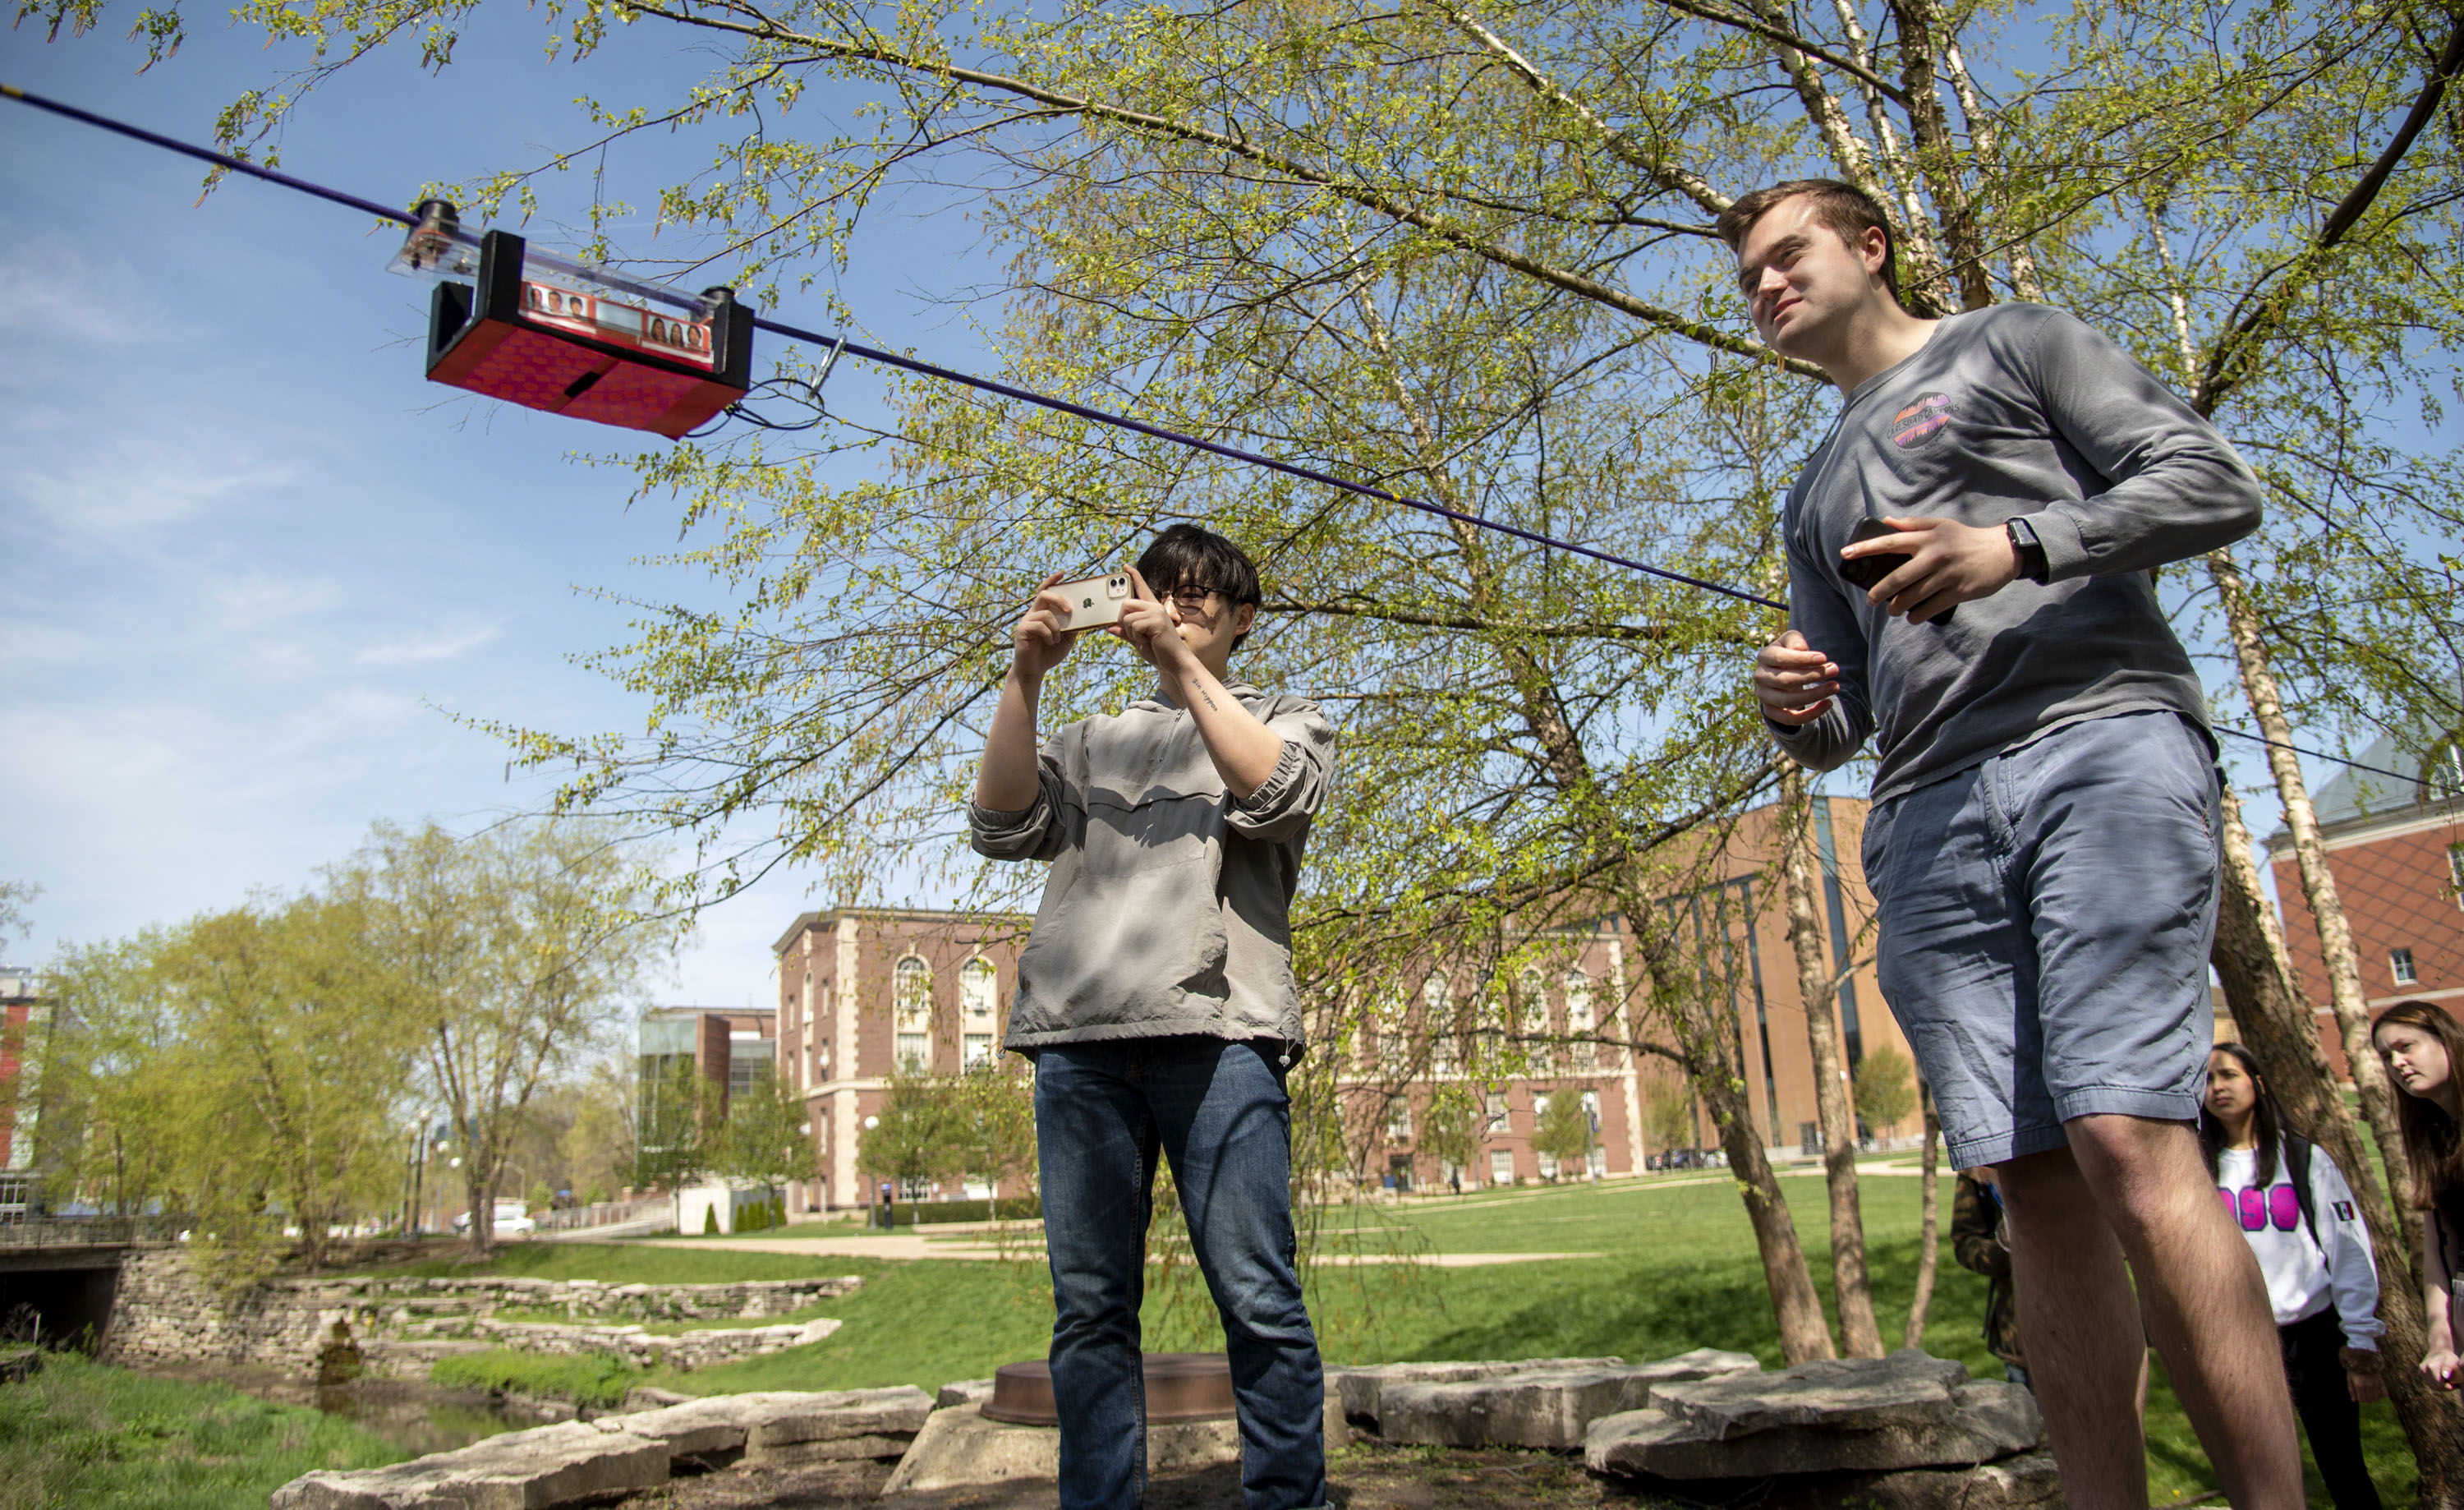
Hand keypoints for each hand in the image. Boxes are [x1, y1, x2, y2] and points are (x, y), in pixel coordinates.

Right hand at [1010, 573, 1077, 681]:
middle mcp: (1033, 613)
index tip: (1062, 574)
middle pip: (1044, 595)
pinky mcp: (1022, 630)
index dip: (1052, 581)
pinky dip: (1050, 635)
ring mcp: (1026, 621)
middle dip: (1059, 599)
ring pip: (1045, 613)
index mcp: (1043, 611)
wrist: (1034, 670)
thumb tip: (1085, 614)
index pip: (1045, 591)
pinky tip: (1052, 642)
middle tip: (1070, 609)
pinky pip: (1039, 626)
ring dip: (1057, 627)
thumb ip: (1073, 626)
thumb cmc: (1050, 652)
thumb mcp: (1067, 638)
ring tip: (1058, 638)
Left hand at [1111, 567, 1196, 674]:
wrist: (1176, 663)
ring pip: (1126, 617)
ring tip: (1146, 638)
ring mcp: (1156, 612)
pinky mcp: (1156, 621)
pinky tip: (1150, 640)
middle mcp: (1155, 607)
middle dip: (1123, 619)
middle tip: (1135, 633)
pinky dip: (1136, 637)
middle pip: (1126, 603)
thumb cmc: (1159, 652)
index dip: (1133, 576)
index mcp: (1152, 609)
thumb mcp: (1138, 641)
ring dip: (1131, 632)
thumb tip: (1109, 627)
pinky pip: (1132, 626)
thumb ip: (1125, 632)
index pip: (1141, 588)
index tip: (1125, 566)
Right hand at [1754, 630, 1838, 725]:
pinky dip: (1811, 714)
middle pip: (1785, 681)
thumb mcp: (1791, 640)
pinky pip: (1790, 719)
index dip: (1803, 659)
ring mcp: (1764, 696)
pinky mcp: (1771, 712)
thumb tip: (1800, 649)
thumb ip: (1795, 640)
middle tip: (1835, 669)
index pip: (1780, 659)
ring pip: (1788, 701)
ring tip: (1835, 686)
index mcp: (1764, 657)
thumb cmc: (1789, 652)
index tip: (1824, 658)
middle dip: (1813, 676)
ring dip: (1814, 695)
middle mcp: (1760, 677)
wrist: (1778, 672)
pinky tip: (1828, 703)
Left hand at [1842, 516, 2020, 623]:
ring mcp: (1946, 575)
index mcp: (1927, 538)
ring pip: (1912, 597)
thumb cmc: (1966, 539)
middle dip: (1879, 593)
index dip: (1865, 548)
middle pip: (1897, 578)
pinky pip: (1930, 608)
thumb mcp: (1941, 525)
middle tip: (1871, 600)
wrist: (2003, 551)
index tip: (1846, 554)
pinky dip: (1917, 615)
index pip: (1890, 542)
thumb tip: (1886, 522)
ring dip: (1898, 608)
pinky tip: (1912, 616)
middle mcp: (1934, 555)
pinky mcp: (1959, 591)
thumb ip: (1913, 524)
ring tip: (1893, 610)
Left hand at [2348, 1366, 2386, 1403]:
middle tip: (2365, 1396)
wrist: (2363, 1360)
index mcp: (2359, 1385)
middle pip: (2369, 1400)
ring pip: (2377, 1398)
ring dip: (2373, 1399)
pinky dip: (2382, 1395)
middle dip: (2367, 1400)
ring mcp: (2375, 1384)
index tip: (2360, 1397)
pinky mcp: (2381, 1382)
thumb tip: (2354, 1401)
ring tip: (2370, 1395)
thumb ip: (2351, 1390)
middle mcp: (2368, 1385)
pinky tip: (2378, 1393)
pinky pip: (2385, 1393)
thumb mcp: (2349, 1379)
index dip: (2360, 1400)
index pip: (2362, 1399)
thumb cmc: (2354, 1371)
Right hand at [2421, 1348, 2459, 1389]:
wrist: (2439, 1351)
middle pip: (2436, 1386)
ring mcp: (2421, 1371)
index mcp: (2431, 1366)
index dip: (2449, 1387)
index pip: (2439, 1384)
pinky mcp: (2421, 1373)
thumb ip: (2448, 1367)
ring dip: (2442, 1387)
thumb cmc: (2448, 1357)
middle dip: (2446, 1387)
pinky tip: (2444, 1381)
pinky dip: (2438, 1385)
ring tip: (2450, 1382)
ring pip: (2433, 1386)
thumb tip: (2444, 1376)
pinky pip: (2430, 1384)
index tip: (2457, 1384)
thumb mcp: (2451, 1360)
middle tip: (2455, 1384)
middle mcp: (2423, 1369)